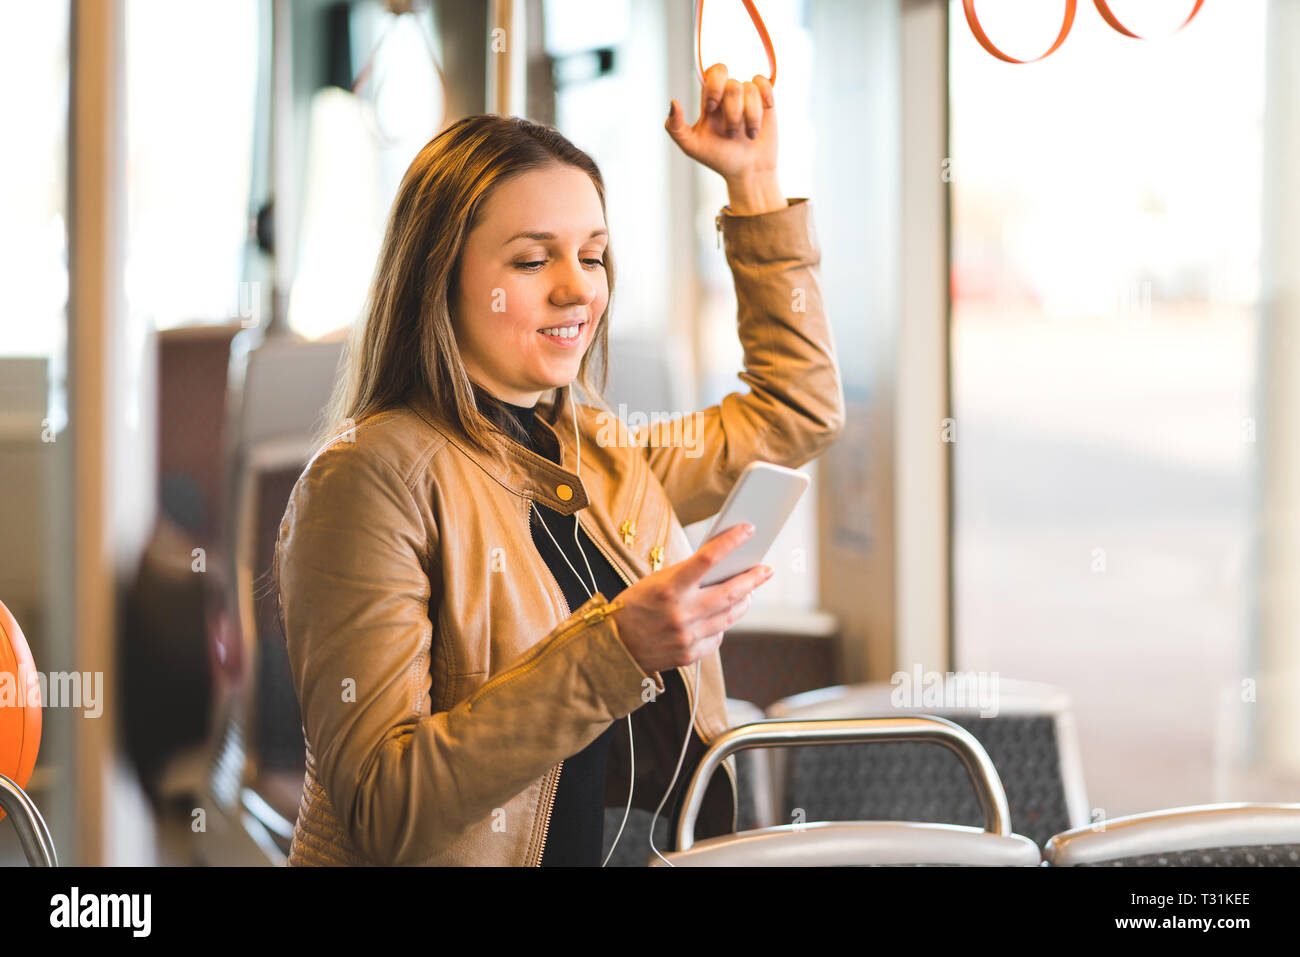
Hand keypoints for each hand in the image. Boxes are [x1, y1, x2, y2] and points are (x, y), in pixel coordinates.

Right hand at [612, 522, 773, 674]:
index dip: (732, 541)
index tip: (749, 530)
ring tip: (748, 591)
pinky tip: (720, 617)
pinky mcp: (689, 654)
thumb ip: (686, 577)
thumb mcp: (655, 582)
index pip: (708, 559)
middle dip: (753, 579)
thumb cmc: (634, 607)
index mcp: (668, 588)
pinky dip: (721, 624)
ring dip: (743, 601)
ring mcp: (687, 636)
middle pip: (731, 592)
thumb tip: (720, 568)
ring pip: (729, 616)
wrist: (614, 646)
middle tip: (765, 570)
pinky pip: (717, 637)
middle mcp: (681, 613)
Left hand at [665, 63, 778, 193]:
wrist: (748, 172)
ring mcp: (748, 97)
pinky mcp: (766, 101)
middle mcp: (729, 96)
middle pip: (731, 83)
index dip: (713, 88)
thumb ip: (675, 127)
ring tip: (748, 135)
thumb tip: (673, 102)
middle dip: (732, 108)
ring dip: (750, 116)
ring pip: (749, 88)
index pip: (711, 75)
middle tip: (730, 131)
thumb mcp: (692, 147)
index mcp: (711, 100)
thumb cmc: (719, 159)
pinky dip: (765, 97)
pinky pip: (764, 85)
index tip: (711, 109)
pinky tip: (765, 110)